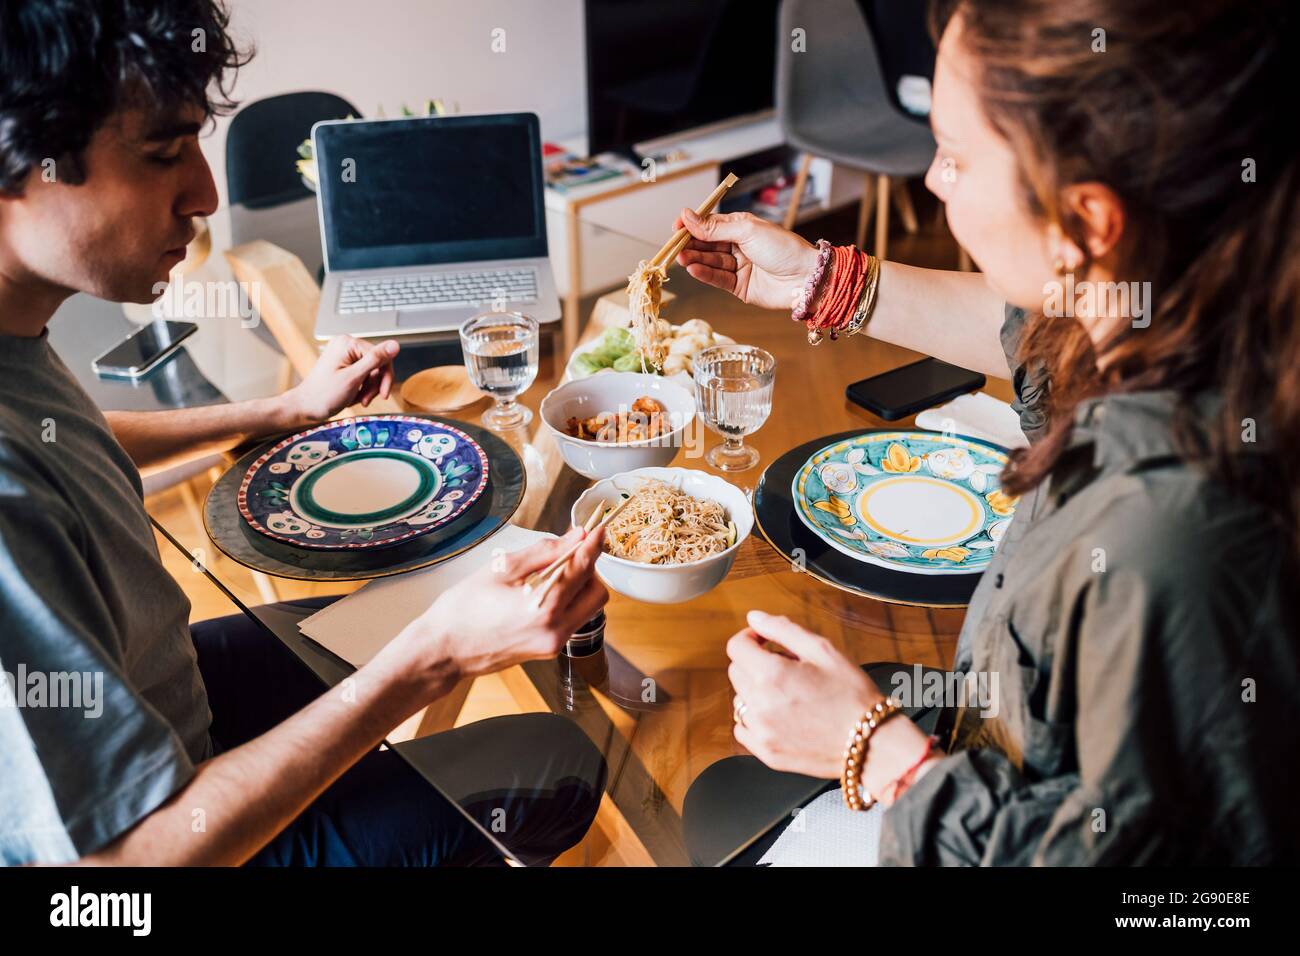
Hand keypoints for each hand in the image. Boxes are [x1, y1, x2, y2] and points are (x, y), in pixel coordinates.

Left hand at [282, 335, 399, 425]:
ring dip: (369, 388)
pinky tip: (355, 396)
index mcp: (348, 344)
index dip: (385, 376)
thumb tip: (395, 345)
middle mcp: (346, 345)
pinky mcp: (344, 364)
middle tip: (368, 399)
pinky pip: (363, 374)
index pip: (381, 356)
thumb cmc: (323, 395)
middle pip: (377, 363)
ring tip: (360, 399)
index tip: (383, 393)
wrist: (304, 408)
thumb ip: (375, 360)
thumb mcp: (353, 378)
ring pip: (372, 371)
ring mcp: (344, 355)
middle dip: (375, 384)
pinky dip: (363, 388)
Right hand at [386, 527, 608, 691]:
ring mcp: (553, 644)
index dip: (593, 545)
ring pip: (588, 608)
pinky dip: (568, 601)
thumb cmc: (463, 610)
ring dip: (581, 586)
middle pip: (596, 592)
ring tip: (552, 571)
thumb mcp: (502, 570)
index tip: (598, 529)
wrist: (444, 651)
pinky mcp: (548, 650)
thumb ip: (543, 552)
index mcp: (543, 608)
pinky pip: (573, 620)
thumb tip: (574, 537)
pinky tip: (544, 590)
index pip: (583, 569)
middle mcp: (555, 630)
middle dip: (588, 569)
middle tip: (568, 552)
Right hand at [673, 207, 819, 310]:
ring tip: (681, 258)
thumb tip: (687, 215)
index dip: (692, 225)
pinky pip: (717, 278)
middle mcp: (738, 246)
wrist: (805, 278)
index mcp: (742, 227)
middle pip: (707, 244)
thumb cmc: (783, 248)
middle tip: (674, 245)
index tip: (676, 227)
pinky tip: (693, 269)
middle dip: (691, 244)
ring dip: (695, 259)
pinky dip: (704, 273)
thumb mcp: (747, 231)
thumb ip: (715, 228)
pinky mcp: (739, 286)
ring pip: (710, 261)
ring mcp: (738, 266)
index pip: (710, 224)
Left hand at [728, 611, 928, 786]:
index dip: (750, 637)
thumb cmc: (853, 695)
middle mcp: (760, 704)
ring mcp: (761, 731)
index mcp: (772, 674)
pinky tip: (781, 716)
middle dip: (755, 663)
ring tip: (788, 694)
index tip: (764, 641)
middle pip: (736, 671)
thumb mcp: (823, 650)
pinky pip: (743, 729)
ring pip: (739, 699)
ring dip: (755, 691)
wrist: (871, 743)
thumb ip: (783, 629)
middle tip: (786, 667)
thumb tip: (755, 618)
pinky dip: (755, 719)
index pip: (736, 646)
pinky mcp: (766, 752)